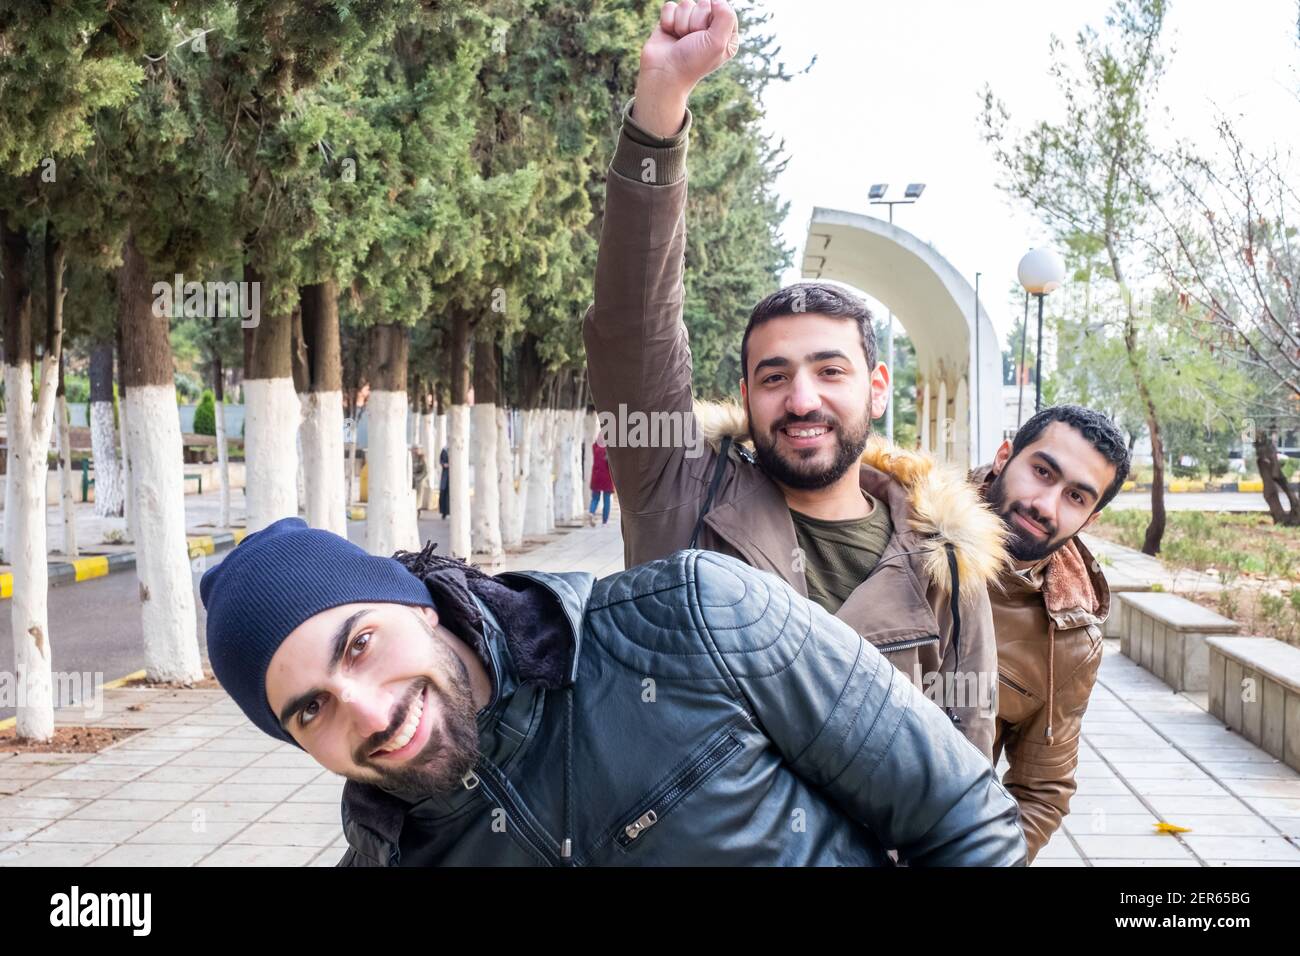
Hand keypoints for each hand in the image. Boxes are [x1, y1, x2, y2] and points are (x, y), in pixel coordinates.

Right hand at [633, 0, 738, 137]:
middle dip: (695, 22)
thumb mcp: (718, 43)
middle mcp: (708, 28)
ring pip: (686, 4)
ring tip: (680, 40)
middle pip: (704, 4)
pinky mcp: (672, 21)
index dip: (713, 20)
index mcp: (725, 34)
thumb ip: (726, 16)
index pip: (723, 8)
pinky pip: (670, 6)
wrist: (664, 74)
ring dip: (681, 24)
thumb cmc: (692, 62)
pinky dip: (668, 21)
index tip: (707, 38)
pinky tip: (669, 35)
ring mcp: (689, 23)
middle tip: (691, 41)